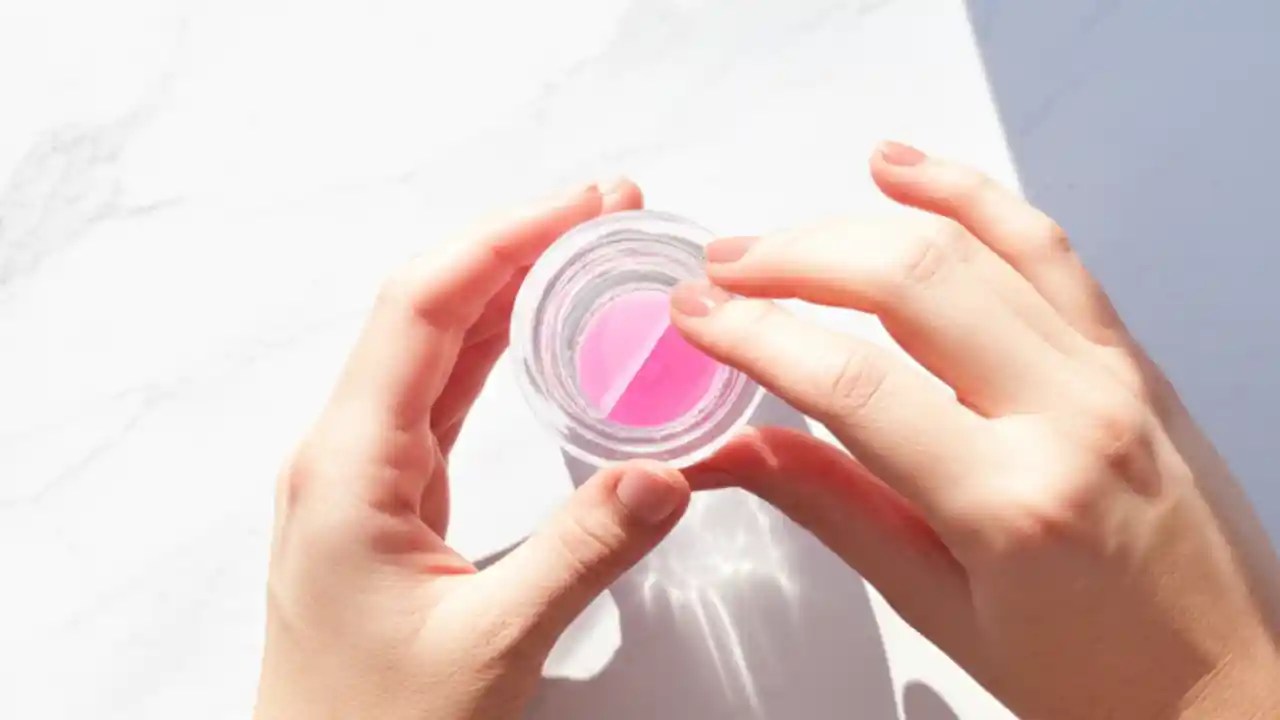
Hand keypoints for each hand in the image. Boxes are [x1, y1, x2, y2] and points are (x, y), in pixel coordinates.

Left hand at [255, 181, 691, 719]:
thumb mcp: (490, 646)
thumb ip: (582, 555)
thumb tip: (665, 474)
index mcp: (349, 466)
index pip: (422, 308)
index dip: (505, 241)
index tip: (582, 207)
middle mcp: (343, 451)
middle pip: (426, 307)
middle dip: (515, 245)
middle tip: (603, 211)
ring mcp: (360, 470)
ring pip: (432, 345)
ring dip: (506, 288)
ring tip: (583, 249)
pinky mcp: (385, 494)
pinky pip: (439, 394)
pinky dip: (492, 347)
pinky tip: (534, 330)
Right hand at [671, 143, 1279, 718]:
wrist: (1231, 686)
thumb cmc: (1092, 676)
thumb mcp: (940, 608)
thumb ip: (832, 508)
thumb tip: (730, 450)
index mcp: (1009, 501)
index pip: (854, 385)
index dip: (757, 336)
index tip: (698, 316)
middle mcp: (1068, 416)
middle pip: (910, 284)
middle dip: (797, 261)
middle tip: (726, 271)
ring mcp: (1112, 374)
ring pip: (976, 246)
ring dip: (866, 221)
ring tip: (786, 231)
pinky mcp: (1131, 357)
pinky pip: (1049, 249)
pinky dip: (973, 197)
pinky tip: (910, 174)